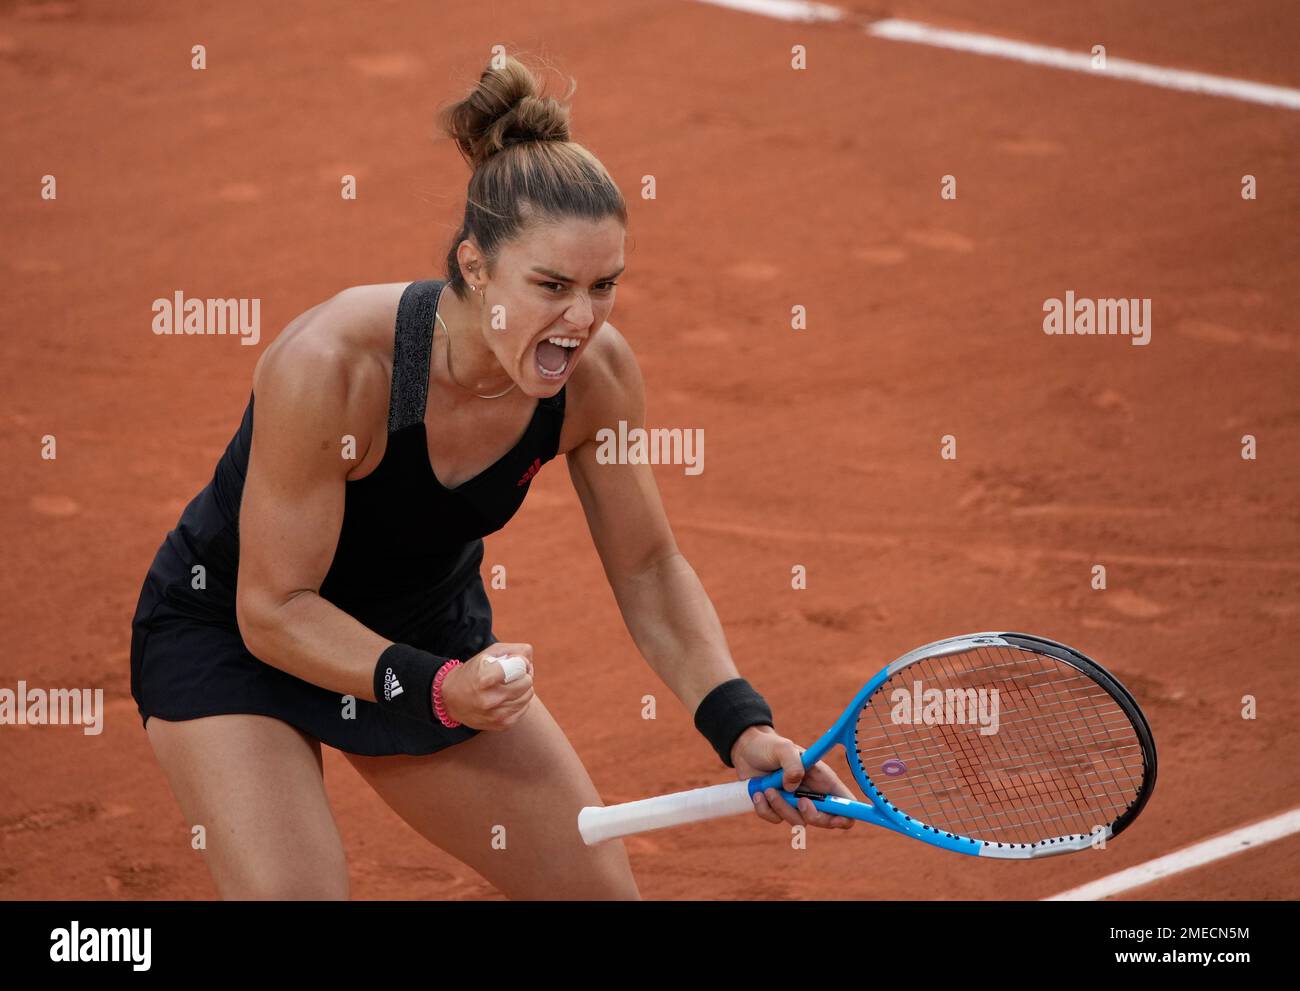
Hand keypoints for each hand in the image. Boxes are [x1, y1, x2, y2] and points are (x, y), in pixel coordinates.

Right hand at [440, 642, 534, 730]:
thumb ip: (513, 651)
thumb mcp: (488, 654)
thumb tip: (529, 660)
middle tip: (513, 674)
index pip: (519, 666)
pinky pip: (524, 708)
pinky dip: (519, 701)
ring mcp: (496, 714)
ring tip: (509, 685)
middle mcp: (490, 699)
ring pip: (528, 695)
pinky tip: (507, 698)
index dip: (520, 662)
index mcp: (484, 678)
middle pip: (527, 681)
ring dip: (523, 688)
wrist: (451, 700)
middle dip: (523, 674)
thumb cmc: (473, 672)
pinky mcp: (502, 724)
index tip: (513, 663)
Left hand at [731, 726, 854, 830]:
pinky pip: (775, 819)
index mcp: (823, 779)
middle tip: (800, 801)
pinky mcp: (777, 809)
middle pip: (827, 821)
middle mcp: (812, 794)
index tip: (835, 818)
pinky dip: (765, 809)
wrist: (746, 751)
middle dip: (813, 816)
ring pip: (797, 822)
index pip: (846, 803)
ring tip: (768, 788)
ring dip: (782, 807)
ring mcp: (794, 804)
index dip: (846, 815)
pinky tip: (758, 793)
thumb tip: (793, 788)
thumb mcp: (783, 748)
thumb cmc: (770, 747)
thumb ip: (793, 764)